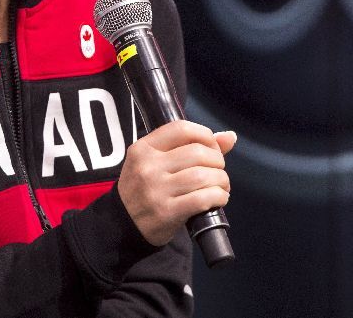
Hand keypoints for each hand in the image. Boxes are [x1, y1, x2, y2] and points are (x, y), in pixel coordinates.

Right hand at [117, 120, 235, 245]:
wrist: (124, 224)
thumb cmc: (144, 188)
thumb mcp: (154, 162)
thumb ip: (188, 146)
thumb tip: (229, 137)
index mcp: (144, 148)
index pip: (181, 129)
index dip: (206, 135)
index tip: (212, 147)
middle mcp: (148, 166)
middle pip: (198, 152)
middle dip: (218, 161)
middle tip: (218, 171)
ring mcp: (156, 189)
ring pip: (203, 176)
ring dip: (221, 181)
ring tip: (221, 186)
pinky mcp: (167, 212)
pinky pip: (203, 199)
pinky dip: (219, 197)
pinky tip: (218, 199)